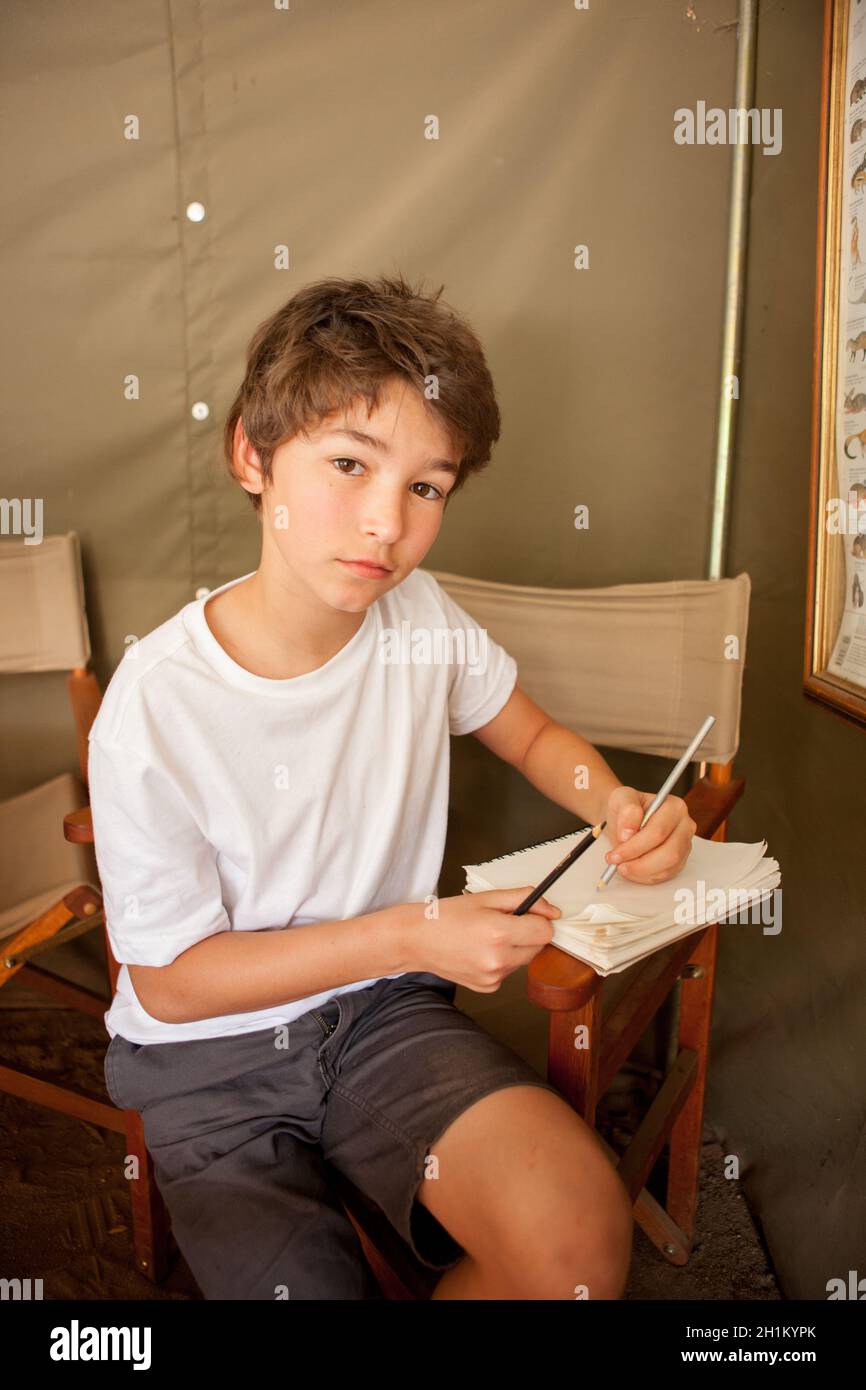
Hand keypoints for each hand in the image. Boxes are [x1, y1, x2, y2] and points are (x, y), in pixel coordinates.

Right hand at [404, 888, 560, 992]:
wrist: (416, 940)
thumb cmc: (447, 915)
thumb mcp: (486, 898)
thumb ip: (523, 899)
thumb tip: (553, 912)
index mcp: (499, 933)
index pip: (545, 931)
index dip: (539, 919)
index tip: (527, 914)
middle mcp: (499, 960)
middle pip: (538, 947)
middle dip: (527, 933)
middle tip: (500, 923)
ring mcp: (494, 977)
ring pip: (524, 960)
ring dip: (514, 948)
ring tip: (486, 937)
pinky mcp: (488, 987)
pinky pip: (509, 971)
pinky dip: (502, 961)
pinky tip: (479, 951)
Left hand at [601, 785, 695, 885]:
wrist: (626, 819)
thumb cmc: (626, 807)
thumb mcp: (621, 799)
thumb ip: (626, 810)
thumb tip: (628, 832)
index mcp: (675, 807)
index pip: (658, 832)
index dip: (635, 846)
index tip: (615, 853)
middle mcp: (685, 827)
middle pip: (668, 853)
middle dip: (639, 863)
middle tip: (617, 864)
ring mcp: (684, 846)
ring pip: (667, 868)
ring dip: (641, 871)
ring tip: (621, 866)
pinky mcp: (679, 862)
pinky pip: (664, 875)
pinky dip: (644, 876)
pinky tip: (631, 869)